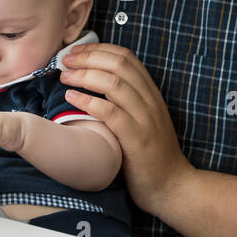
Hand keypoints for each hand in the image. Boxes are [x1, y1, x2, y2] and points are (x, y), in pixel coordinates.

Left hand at [59, 43, 193, 213]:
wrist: (171, 186)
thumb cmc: (150, 155)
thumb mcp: (142, 120)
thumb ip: (125, 101)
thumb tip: (93, 83)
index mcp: (151, 93)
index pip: (126, 57)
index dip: (98, 49)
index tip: (76, 51)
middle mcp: (150, 101)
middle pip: (118, 64)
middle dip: (88, 57)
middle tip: (65, 60)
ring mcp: (145, 119)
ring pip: (114, 84)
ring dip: (85, 75)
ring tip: (65, 77)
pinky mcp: (137, 139)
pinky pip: (111, 113)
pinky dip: (88, 101)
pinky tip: (71, 98)